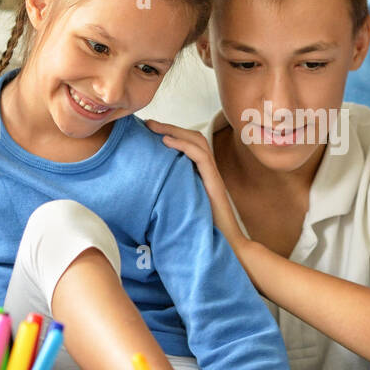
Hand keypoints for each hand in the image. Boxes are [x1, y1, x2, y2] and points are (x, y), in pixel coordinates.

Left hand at [144, 120, 243, 243]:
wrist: (224, 245)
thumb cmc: (202, 231)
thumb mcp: (182, 207)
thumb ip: (171, 195)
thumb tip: (145, 192)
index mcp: (202, 175)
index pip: (189, 144)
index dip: (171, 133)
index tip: (149, 130)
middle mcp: (208, 172)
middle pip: (193, 138)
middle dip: (169, 127)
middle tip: (147, 123)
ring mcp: (213, 176)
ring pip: (197, 142)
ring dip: (174, 131)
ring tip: (153, 127)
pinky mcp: (214, 183)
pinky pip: (200, 156)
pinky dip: (183, 145)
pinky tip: (166, 142)